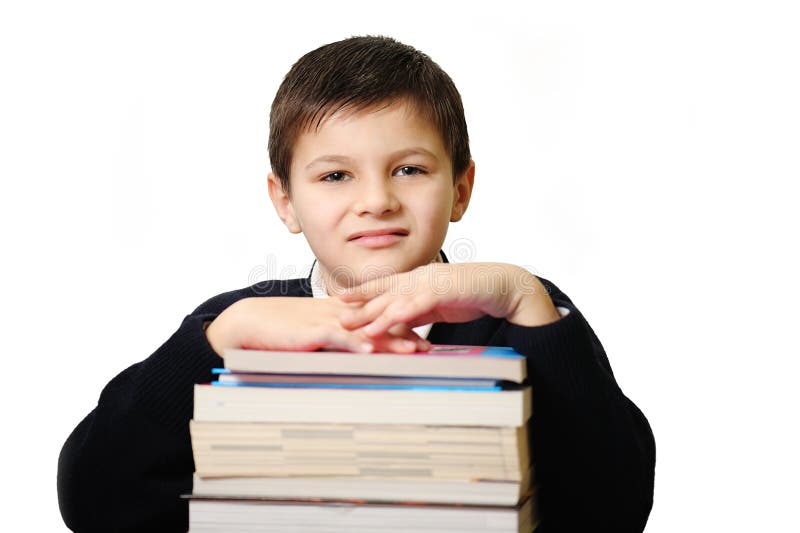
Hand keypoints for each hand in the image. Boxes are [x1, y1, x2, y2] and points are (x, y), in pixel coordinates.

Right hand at [205, 297, 429, 355]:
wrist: (250, 323)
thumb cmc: (281, 330)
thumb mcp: (315, 333)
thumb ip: (336, 339)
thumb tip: (357, 351)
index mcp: (341, 313)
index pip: (377, 319)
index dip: (402, 328)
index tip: (424, 340)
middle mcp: (339, 314)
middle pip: (379, 323)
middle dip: (406, 335)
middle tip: (430, 349)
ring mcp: (326, 321)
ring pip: (365, 329)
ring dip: (390, 339)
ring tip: (414, 349)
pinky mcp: (311, 331)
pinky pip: (338, 337)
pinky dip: (355, 343)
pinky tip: (371, 350)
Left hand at [338, 262, 559, 337]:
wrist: (500, 287)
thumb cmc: (471, 294)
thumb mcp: (437, 305)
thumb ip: (418, 312)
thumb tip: (398, 325)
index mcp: (418, 279)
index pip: (384, 286)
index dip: (361, 292)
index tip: (339, 299)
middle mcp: (418, 278)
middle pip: (382, 293)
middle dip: (357, 306)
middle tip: (333, 316)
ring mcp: (428, 283)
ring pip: (392, 300)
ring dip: (369, 314)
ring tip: (348, 325)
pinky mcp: (439, 292)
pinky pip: (412, 307)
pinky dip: (394, 317)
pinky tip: (380, 327)